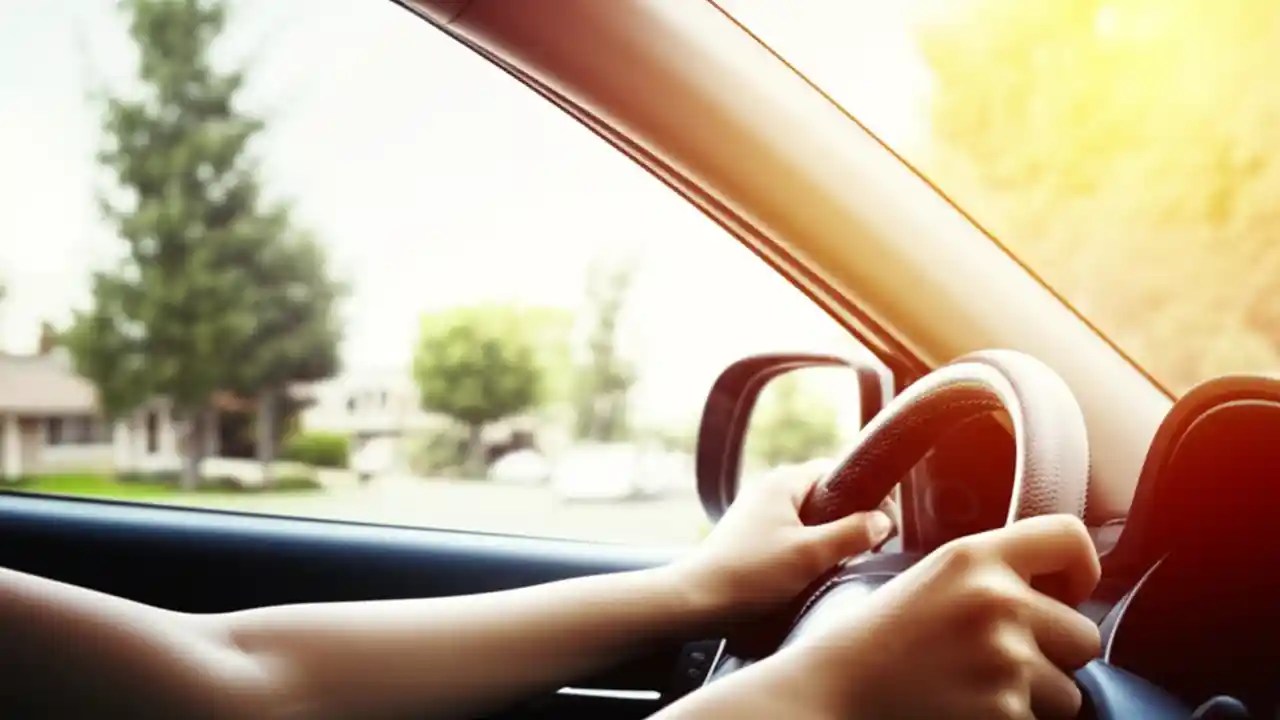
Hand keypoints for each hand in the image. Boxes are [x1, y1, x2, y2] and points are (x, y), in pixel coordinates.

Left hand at [674, 460, 895, 619]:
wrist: (697, 600)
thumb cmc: (750, 574)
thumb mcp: (810, 555)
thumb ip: (852, 534)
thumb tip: (883, 521)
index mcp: (783, 481)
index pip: (837, 471)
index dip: (864, 494)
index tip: (882, 523)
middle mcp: (768, 490)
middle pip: (824, 496)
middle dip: (845, 520)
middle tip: (859, 548)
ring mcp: (757, 513)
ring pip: (808, 518)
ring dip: (824, 539)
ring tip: (830, 564)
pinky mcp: (750, 536)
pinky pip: (790, 534)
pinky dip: (804, 549)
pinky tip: (806, 573)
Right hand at [785, 515, 1101, 719]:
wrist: (835, 690)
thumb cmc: (878, 638)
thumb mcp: (931, 577)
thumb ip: (990, 571)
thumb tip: (1062, 586)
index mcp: (974, 557)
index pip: (1069, 537)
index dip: (1082, 568)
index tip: (1068, 592)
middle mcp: (996, 601)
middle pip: (1084, 634)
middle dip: (1054, 655)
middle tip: (1001, 660)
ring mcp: (1004, 659)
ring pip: (1070, 691)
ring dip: (1035, 698)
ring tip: (976, 688)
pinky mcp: (1004, 711)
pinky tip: (967, 710)